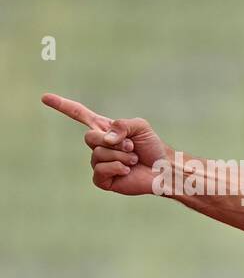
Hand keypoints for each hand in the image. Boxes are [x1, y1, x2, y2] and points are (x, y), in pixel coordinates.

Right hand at [42, 93, 170, 195]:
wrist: (163, 169)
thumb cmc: (153, 147)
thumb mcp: (139, 126)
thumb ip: (121, 125)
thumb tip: (105, 139)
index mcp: (104, 130)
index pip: (79, 115)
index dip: (62, 106)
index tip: (44, 98)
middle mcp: (99, 146)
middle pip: (89, 138)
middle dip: (114, 142)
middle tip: (132, 148)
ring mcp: (99, 163)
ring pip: (98, 155)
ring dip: (121, 156)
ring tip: (134, 160)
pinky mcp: (103, 179)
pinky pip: (99, 171)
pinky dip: (116, 168)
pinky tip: (127, 170)